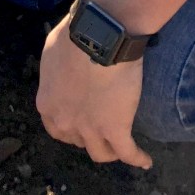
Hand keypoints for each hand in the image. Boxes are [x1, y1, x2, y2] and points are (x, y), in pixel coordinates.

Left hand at [37, 14, 151, 167]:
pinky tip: (146, 161)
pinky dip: (137, 158)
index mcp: (48, 103)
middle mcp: (66, 122)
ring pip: (101, 153)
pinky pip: (127, 152)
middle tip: (101, 126)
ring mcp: (90, 129)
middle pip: (77, 141)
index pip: (55, 127)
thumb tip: (63, 64)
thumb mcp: (54, 48)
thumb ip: (56, 66)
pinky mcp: (116, 128)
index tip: (79, 120)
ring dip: (110, 151)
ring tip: (120, 147)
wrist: (99, 35)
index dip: (68, 127)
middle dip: (87, 136)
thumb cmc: (75, 33)